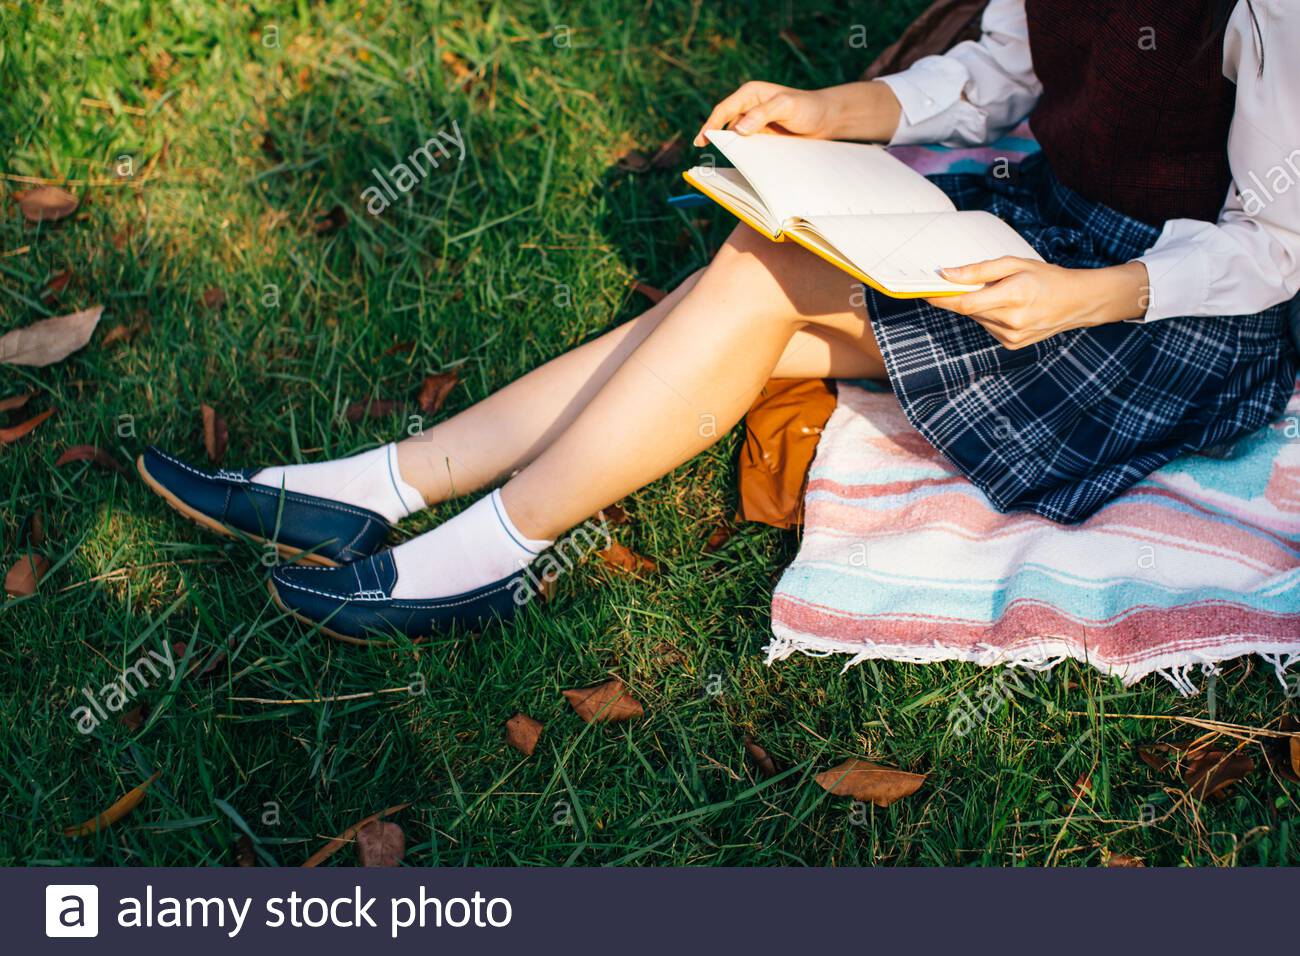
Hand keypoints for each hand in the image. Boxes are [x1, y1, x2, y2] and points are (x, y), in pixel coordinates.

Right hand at [693, 80, 902, 146]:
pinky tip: (742, 165)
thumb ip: (763, 114)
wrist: (827, 120)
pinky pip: (747, 148)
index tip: (702, 140)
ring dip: (731, 149)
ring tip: (725, 162)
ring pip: (735, 138)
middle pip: (725, 125)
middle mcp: (748, 108)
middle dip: (717, 139)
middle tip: (706, 155)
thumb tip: (739, 128)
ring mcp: (754, 124)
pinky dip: (742, 156)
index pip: (724, 110)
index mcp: (750, 94)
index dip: (710, 124)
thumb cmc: (808, 107)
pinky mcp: (761, 138)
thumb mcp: (787, 105)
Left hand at [925, 258, 1150, 349]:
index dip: (941, 298)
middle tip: (952, 283)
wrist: (1079, 302)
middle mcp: (1012, 321)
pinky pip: (988, 327)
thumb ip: (979, 270)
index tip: (924, 290)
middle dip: (957, 297)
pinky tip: (1005, 306)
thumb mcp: (1015, 264)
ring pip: (977, 319)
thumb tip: (947, 273)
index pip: (965, 303)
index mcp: (1014, 296)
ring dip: (976, 306)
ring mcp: (1012, 336)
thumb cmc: (1047, 277)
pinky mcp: (1012, 344)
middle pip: (968, 310)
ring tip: (996, 293)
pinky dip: (988, 315)